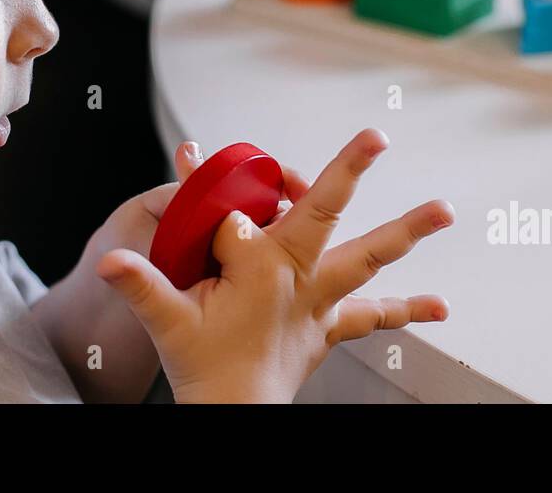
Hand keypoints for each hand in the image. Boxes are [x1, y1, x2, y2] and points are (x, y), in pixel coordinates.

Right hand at [95, 129, 453, 402]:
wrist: (233, 416)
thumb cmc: (202, 367)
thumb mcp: (167, 321)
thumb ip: (140, 284)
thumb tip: (108, 261)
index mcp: (258, 268)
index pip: (240, 215)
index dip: (216, 199)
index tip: (198, 176)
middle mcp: (297, 276)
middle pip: (325, 212)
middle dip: (348, 171)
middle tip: (375, 136)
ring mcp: (320, 302)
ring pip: (368, 257)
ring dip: (406, 231)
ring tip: (444, 210)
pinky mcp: (329, 327)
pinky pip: (374, 315)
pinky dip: (407, 309)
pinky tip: (440, 307)